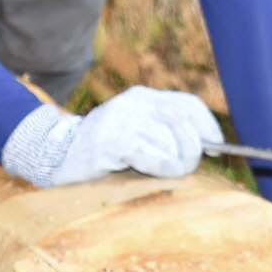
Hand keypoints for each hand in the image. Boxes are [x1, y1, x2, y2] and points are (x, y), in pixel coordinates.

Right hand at [0, 88, 221, 186]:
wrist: (55, 156)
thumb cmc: (102, 152)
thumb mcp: (135, 133)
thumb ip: (164, 133)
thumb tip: (206, 148)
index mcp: (143, 97)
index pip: (189, 104)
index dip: (208, 126)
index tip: (216, 148)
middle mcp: (135, 103)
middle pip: (185, 125)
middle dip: (193, 151)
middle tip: (185, 167)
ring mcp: (124, 120)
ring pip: (173, 144)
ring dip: (176, 164)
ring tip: (161, 172)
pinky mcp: (114, 142)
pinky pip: (156, 158)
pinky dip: (164, 169)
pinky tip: (156, 173)